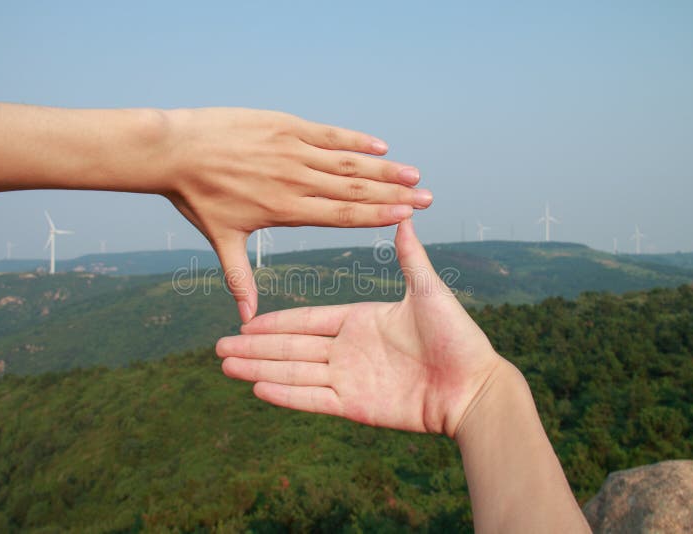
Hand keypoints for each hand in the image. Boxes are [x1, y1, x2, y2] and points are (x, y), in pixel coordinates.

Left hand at [160, 108, 431, 321]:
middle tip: (427, 196)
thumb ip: (240, 278)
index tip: (408, 217)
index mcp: (286, 210)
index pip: (341, 216)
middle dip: (394, 193)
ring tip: (413, 173)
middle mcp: (295, 181)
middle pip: (354, 189)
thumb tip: (245, 319)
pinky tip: (379, 144)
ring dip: (383, 167)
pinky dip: (354, 139)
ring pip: (346, 162)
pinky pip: (327, 133)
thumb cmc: (197, 197)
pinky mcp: (285, 126)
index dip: (377, 216)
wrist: (173, 151)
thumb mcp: (221, 241)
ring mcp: (291, 151)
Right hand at [215, 219, 499, 436]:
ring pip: (294, 373)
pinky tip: (257, 390)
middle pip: (291, 348)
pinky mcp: (356, 406)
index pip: (307, 321)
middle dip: (254, 348)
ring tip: (226, 367)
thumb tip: (407, 216)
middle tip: (219, 347)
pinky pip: (313, 399)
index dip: (275, 323)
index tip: (245, 321)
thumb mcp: (428, 291)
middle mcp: (349, 350)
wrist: (473, 387)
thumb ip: (410, 258)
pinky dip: (285, 395)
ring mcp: (350, 379)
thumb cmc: (458, 337)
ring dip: (260, 370)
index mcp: (360, 321)